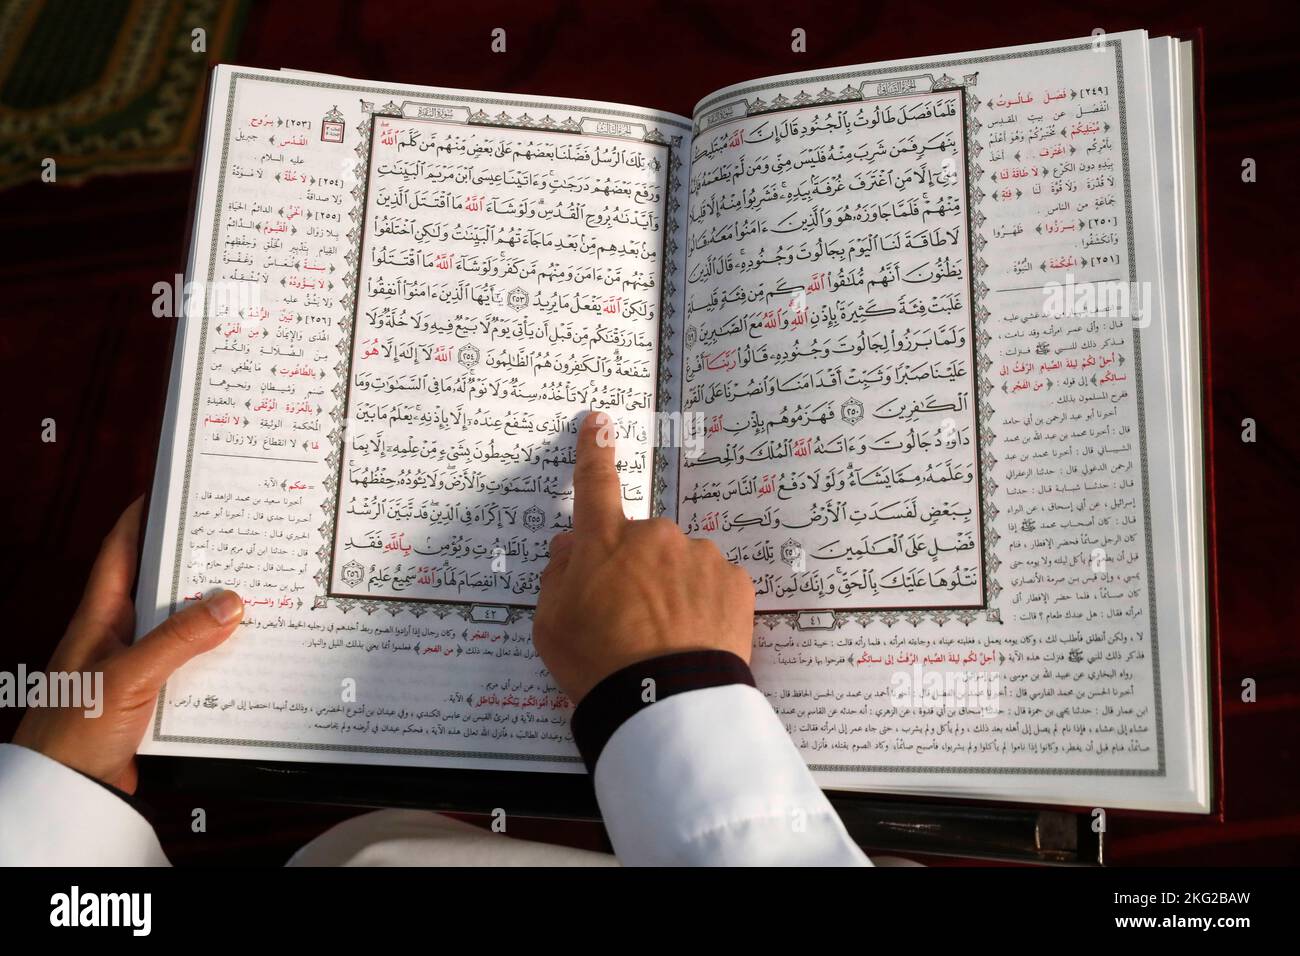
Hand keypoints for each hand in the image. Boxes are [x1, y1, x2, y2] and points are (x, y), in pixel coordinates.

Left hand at [12, 497, 242, 791]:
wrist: (65, 794)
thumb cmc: (72, 732)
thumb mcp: (128, 676)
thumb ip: (179, 639)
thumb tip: (230, 603)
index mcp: (100, 615)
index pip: (123, 549)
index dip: (146, 514)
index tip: (178, 489)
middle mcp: (118, 635)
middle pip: (162, 585)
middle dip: (197, 562)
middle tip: (238, 539)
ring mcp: (135, 667)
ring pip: (182, 628)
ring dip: (214, 616)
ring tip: (256, 594)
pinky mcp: (152, 699)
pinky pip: (192, 667)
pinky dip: (218, 659)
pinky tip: (245, 656)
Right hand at [532, 411, 755, 703]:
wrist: (662, 701)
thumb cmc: (597, 664)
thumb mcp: (551, 624)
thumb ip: (558, 577)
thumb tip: (569, 547)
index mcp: (604, 541)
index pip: (594, 483)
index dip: (594, 451)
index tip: (599, 424)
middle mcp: (654, 536)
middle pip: (643, 543)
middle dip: (637, 570)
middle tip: (630, 620)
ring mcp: (698, 556)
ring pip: (682, 564)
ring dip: (674, 589)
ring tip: (665, 639)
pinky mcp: (734, 582)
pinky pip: (715, 585)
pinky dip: (706, 606)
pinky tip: (694, 639)